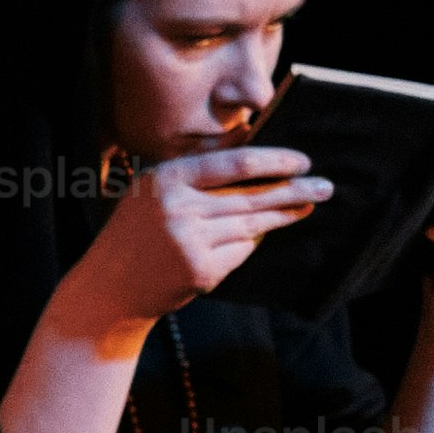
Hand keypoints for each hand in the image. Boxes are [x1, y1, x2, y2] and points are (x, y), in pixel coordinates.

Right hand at [55, 143, 330, 331]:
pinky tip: (252, 240)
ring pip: (252, 225)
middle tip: (324, 187)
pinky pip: (241, 252)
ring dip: (283, 216)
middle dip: (293, 191)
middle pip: (251, 196)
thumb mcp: (155, 192)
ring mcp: (189, 240)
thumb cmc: (136, 235)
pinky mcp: (201, 270)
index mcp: (166, 178)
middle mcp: (177, 207)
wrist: (109, 288)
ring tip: (305, 207)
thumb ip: (198, 170)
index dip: (275, 162)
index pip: (235, 164)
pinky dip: (248, 246)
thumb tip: (252, 144)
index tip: (302, 162)